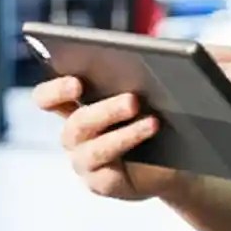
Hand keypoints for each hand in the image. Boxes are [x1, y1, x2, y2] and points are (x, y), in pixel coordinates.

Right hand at [32, 76, 188, 201]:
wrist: (182, 155)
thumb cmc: (162, 110)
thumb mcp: (158, 82)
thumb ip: (156, 64)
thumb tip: (178, 47)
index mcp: (77, 104)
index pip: (48, 98)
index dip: (55, 90)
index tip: (76, 81)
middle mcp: (76, 134)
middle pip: (75, 122)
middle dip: (104, 109)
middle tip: (132, 99)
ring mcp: (86, 161)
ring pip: (91, 147)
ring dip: (121, 130)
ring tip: (150, 117)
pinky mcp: (103, 183)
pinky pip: (107, 171)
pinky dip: (129, 146)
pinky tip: (151, 131)